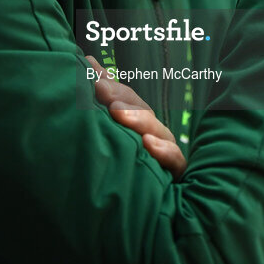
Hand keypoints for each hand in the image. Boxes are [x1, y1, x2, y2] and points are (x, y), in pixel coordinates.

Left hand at [86, 56, 186, 178]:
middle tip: (100, 90)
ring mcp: (165, 149)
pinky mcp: (175, 171)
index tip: (91, 76)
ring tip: (118, 114)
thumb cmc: (126, 161)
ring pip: (157, 130)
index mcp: (137, 119)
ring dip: (138, 120)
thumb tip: (88, 61)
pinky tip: (147, 144)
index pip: (126, 98)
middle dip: (121, 99)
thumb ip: (103, 93)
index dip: (109, 86)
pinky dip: (162, 151)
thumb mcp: (113, 125)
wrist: (140, 203)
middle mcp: (152, 131)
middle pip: (141, 110)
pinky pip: (174, 160)